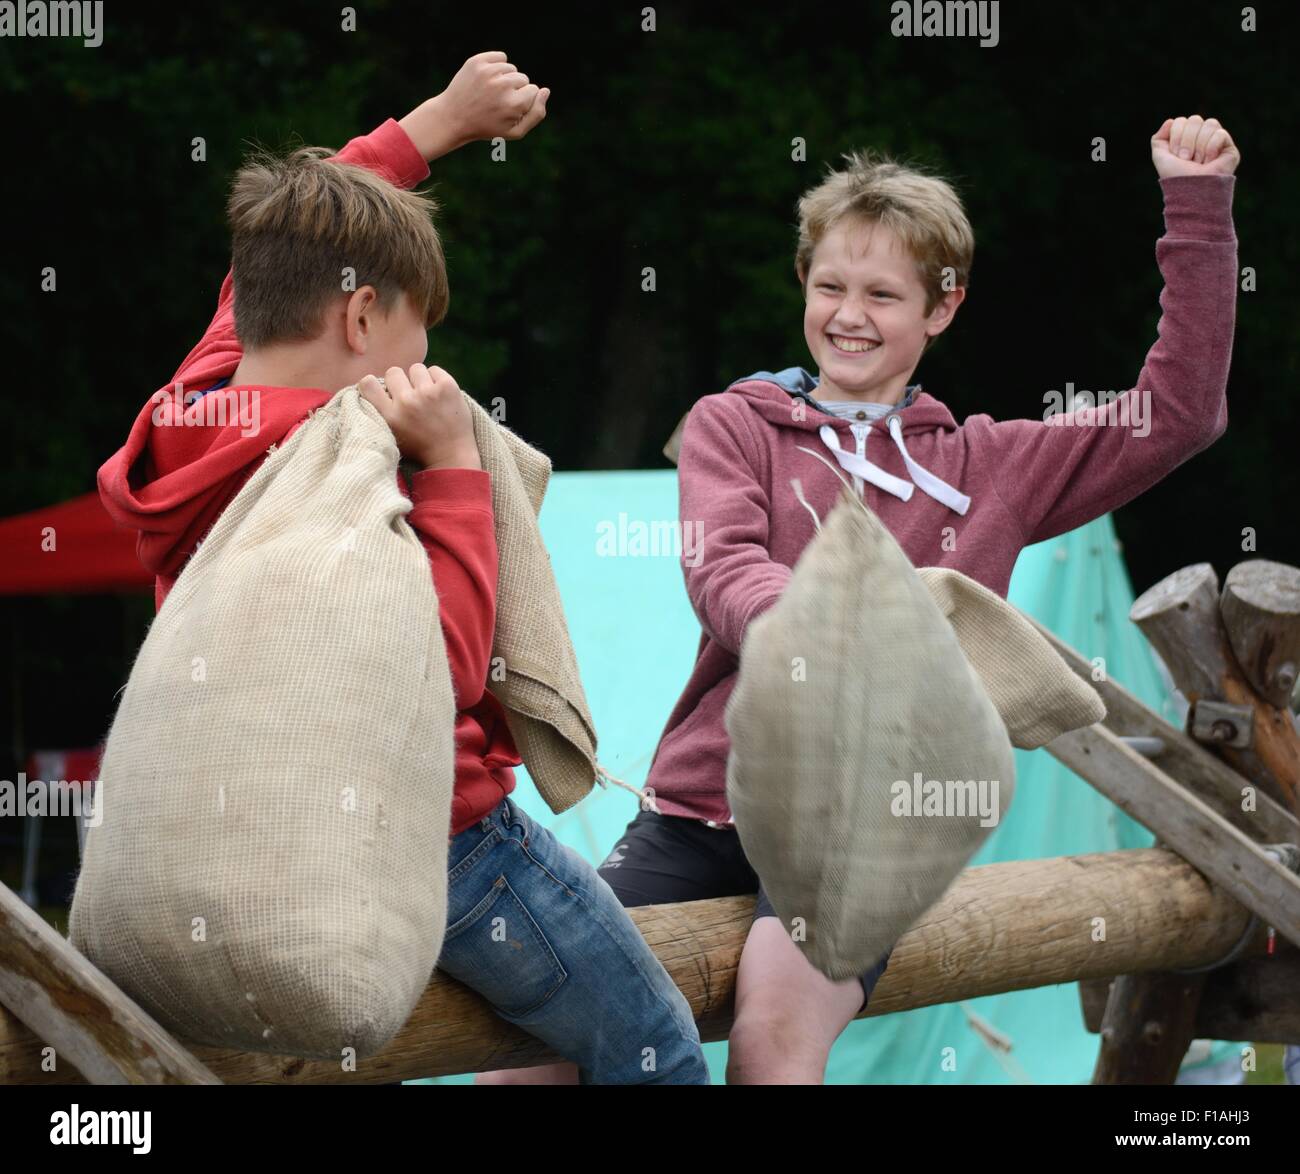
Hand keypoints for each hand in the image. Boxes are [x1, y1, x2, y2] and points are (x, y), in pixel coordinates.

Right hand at [358, 364, 481, 469]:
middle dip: (401, 382)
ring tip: (428, 396)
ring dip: (420, 380)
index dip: (374, 383)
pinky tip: (440, 395)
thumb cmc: (420, 448)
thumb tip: (373, 386)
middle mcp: (406, 402)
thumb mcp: (392, 435)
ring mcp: (428, 393)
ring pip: (415, 368)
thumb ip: (381, 413)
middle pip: (393, 372)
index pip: (367, 383)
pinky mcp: (447, 387)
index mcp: (390, 416)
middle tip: (411, 396)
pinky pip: (434, 369)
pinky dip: (437, 380)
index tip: (385, 390)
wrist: (452, 457)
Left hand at [400, 51, 548, 159]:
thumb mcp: (515, 131)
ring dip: (505, 78)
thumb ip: (536, 114)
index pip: (534, 90)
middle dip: (515, 89)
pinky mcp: (477, 61)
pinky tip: (488, 79)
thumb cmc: (487, 127)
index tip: (509, 109)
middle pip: (523, 78)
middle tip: (497, 102)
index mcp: (513, 104)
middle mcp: (502, 86)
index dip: (524, 100)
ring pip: (512, 68)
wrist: (453, 117)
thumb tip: (546, 90)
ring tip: (490, 92)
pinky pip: (501, 57)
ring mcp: (489, 71)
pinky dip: (497, 66)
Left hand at [1151, 115, 1239, 178]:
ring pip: (1210, 123)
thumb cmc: (1175, 176)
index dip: (1176, 137)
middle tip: (1187, 159)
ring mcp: (1216, 141)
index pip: (1181, 121)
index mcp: (1185, 138)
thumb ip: (1159, 139)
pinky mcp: (1229, 147)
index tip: (1176, 156)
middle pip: (1195, 119)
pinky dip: (1212, 148)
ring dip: (1199, 146)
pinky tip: (1211, 161)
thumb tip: (1170, 121)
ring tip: (1199, 162)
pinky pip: (1221, 133)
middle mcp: (1201, 137)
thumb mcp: (1160, 157)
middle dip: (1187, 141)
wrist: (1191, 190)